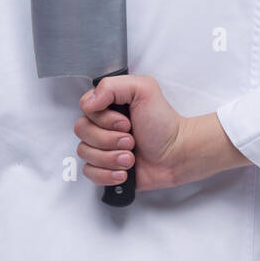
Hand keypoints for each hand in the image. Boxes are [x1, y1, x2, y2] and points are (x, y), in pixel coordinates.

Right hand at [75, 74, 249, 191]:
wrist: (177, 155)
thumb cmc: (164, 124)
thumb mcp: (144, 90)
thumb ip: (112, 86)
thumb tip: (89, 101)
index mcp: (108, 105)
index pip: (85, 109)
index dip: (103, 119)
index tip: (125, 122)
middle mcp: (102, 126)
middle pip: (82, 133)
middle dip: (109, 140)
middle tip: (132, 141)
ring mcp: (103, 148)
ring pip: (85, 153)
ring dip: (111, 158)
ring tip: (131, 158)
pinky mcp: (106, 169)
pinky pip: (90, 173)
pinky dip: (107, 174)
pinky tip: (124, 172)